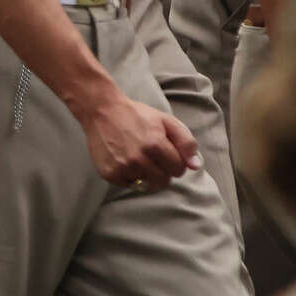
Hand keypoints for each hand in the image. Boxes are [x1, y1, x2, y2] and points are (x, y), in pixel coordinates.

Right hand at [82, 93, 198, 189]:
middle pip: (163, 181)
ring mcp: (123, 167)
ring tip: (138, 159)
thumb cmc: (136, 115)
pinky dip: (129, 177)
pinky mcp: (110, 173)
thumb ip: (186, 142)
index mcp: (155, 145)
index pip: (178, 170)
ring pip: (147, 184)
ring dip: (146, 174)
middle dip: (162, 171)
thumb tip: (195, 166)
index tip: (166, 153)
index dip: (174, 162)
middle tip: (152, 157)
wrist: (101, 110)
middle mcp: (139, 158)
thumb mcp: (166, 120)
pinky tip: (125, 161)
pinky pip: (128, 185)